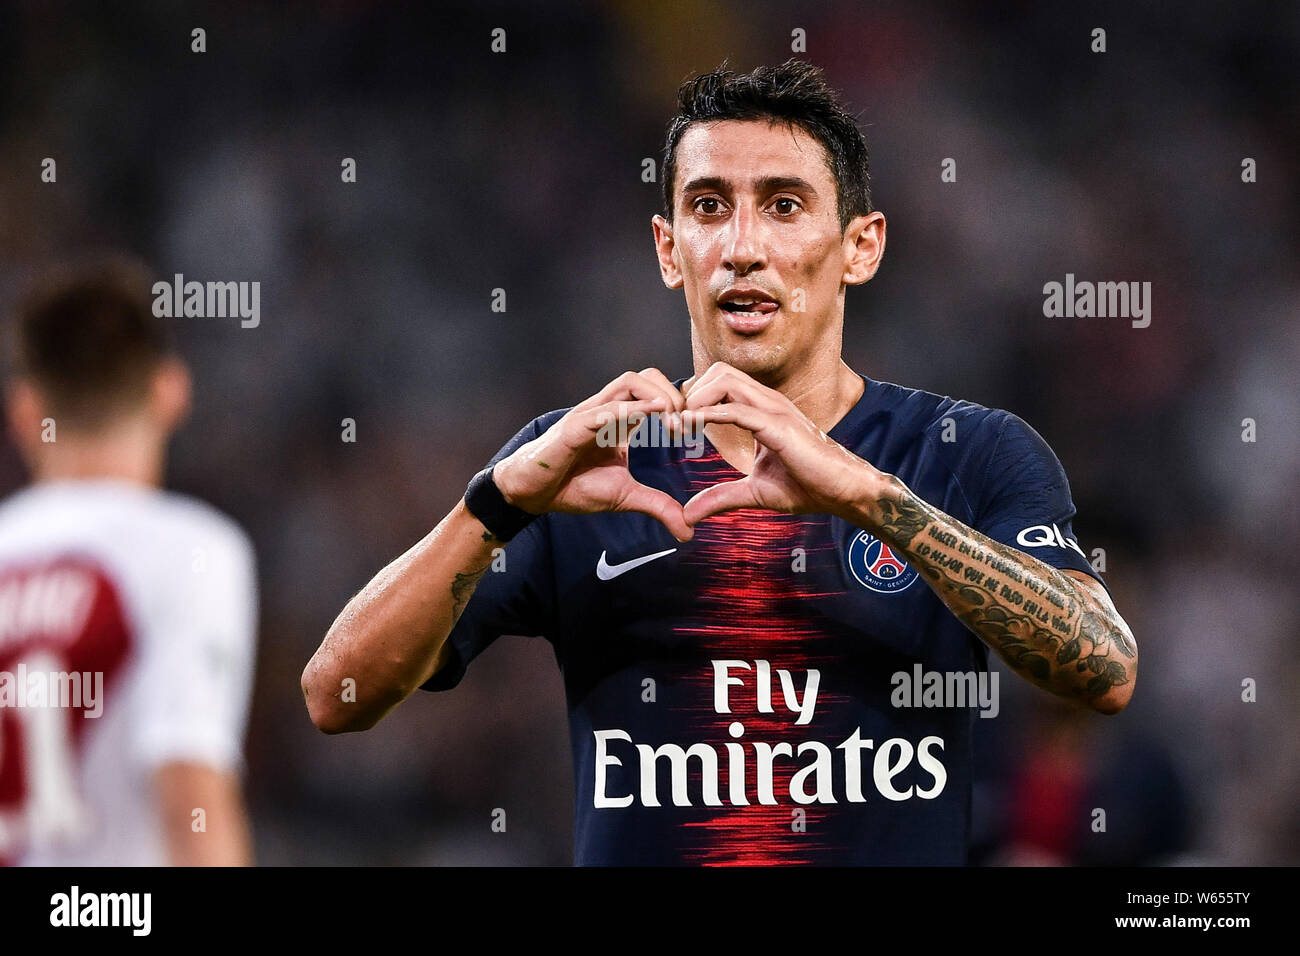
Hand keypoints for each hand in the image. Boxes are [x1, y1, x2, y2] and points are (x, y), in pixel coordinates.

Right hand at [493, 368, 693, 540]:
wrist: (533, 494)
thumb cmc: (574, 487)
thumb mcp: (626, 497)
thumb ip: (658, 507)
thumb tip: (688, 531)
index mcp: (622, 421)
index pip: (657, 393)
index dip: (681, 405)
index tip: (696, 429)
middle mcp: (608, 411)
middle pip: (646, 376)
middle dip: (674, 393)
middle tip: (685, 425)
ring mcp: (590, 415)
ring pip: (628, 382)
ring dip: (656, 396)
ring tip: (671, 422)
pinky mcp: (573, 428)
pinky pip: (603, 411)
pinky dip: (629, 410)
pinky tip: (650, 416)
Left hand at [681, 362, 878, 524]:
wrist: (843, 492)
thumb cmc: (807, 486)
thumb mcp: (753, 492)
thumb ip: (721, 498)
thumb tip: (689, 514)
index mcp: (761, 411)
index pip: (720, 385)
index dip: (693, 399)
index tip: (674, 425)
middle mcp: (767, 403)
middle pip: (718, 372)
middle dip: (690, 392)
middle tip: (674, 424)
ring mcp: (775, 411)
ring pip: (726, 380)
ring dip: (697, 399)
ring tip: (681, 426)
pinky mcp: (780, 427)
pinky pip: (739, 410)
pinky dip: (711, 414)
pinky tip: (693, 425)